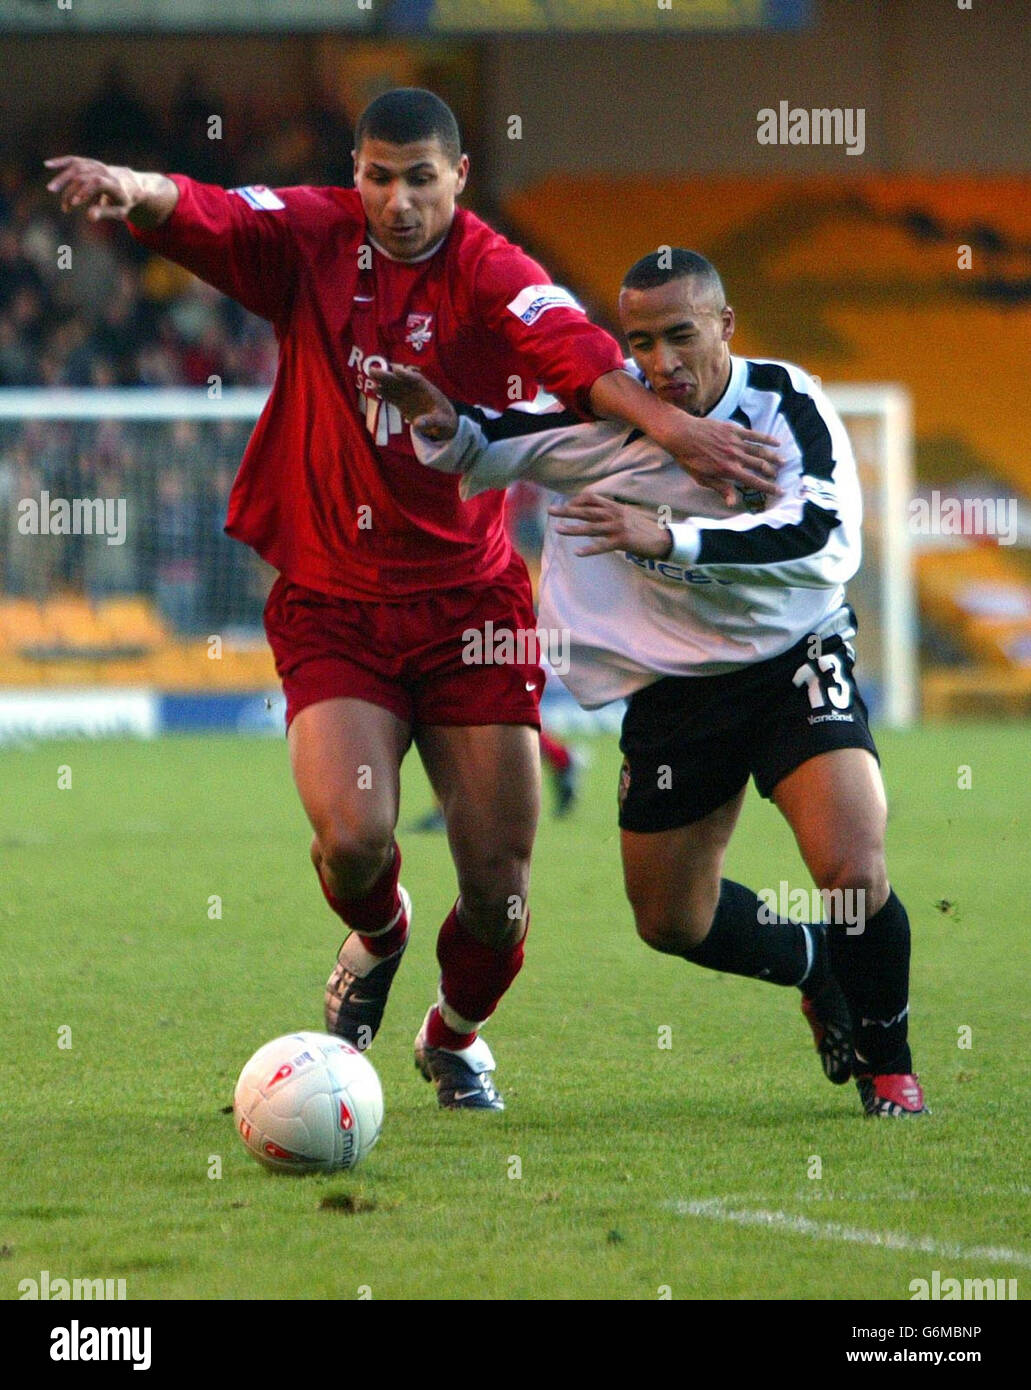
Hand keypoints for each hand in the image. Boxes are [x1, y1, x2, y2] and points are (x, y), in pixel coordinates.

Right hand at [44, 157, 176, 227]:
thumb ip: (105, 213)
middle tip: (65, 208)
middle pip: (83, 177)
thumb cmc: (124, 201)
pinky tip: (47, 165)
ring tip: (50, 190)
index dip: (85, 191)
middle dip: (72, 192)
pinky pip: (73, 160)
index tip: (75, 203)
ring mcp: (96, 165)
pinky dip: (60, 162)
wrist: (131, 184)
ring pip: (76, 168)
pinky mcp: (88, 163)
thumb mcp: (120, 211)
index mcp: (114, 184)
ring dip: (62, 178)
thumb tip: (89, 217)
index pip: (97, 183)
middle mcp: (104, 171)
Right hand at [367, 364, 458, 440]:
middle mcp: (417, 390)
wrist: (443, 423)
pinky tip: (374, 389)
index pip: (417, 380)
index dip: (407, 375)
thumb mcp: (442, 422)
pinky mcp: (403, 403)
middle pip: (402, 381)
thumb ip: (431, 421)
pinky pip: (392, 396)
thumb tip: (417, 425)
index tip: (397, 371)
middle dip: (389, 376)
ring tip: (370, 375)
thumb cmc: (445, 420)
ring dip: (383, 381)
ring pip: (394, 387)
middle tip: (375, 370)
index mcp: (429, 390)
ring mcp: (409, 396)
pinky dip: (384, 393)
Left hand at [549, 491, 672, 558]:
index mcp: (615, 507)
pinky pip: (602, 546)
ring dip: (573, 528)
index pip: (592, 498)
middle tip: (551, 511)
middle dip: (567, 510)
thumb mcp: (627, 515)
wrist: (663, 539)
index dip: (577, 500)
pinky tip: (577, 553)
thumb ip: (612, 513)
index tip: (567, 506)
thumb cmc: (643, 529)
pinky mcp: (622, 541)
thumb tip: (596, 514)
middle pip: (587, 510)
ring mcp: (618, 527)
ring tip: (558, 529)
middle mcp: (615, 514)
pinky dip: (589, 549)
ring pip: (591, 527)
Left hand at [660, 414, 780, 507]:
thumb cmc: (689, 459)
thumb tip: (733, 502)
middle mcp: (735, 457)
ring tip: (783, 462)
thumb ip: (720, 488)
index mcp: (728, 471)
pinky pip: (754, 435)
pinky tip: (776, 442)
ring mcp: (735, 442)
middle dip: (772, 472)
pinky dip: (767, 439)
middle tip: (778, 476)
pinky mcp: (734, 430)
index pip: (754, 481)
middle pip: (760, 466)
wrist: (681, 434)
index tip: (779, 491)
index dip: (769, 487)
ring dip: (773, 457)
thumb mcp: (702, 479)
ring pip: (760, 451)